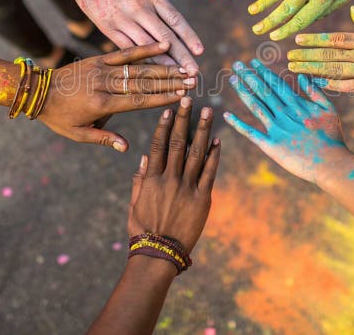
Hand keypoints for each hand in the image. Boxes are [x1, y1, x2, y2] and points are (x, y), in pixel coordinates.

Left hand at [39, 43, 195, 150]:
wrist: (37, 91)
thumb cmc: (58, 117)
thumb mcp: (78, 134)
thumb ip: (104, 138)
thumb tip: (126, 147)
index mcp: (101, 104)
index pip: (138, 101)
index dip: (162, 98)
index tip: (182, 96)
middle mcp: (104, 84)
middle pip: (143, 83)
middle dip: (170, 82)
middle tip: (193, 80)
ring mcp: (102, 69)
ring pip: (138, 68)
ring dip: (163, 67)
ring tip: (184, 68)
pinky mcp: (98, 58)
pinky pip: (124, 52)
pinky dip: (144, 49)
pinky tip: (162, 44)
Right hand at [68, 0, 203, 73]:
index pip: (174, 19)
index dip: (188, 36)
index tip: (200, 51)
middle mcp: (139, 8)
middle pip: (164, 37)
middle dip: (181, 56)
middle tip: (195, 73)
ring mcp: (122, 19)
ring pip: (147, 46)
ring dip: (163, 63)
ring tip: (177, 77)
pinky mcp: (107, 27)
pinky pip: (127, 48)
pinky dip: (140, 60)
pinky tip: (151, 72)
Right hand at [127, 97, 219, 253]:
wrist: (159, 253)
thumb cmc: (143, 230)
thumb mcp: (135, 204)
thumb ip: (140, 180)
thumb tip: (145, 157)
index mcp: (152, 178)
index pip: (159, 144)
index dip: (164, 125)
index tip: (169, 110)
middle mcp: (170, 178)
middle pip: (178, 142)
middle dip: (184, 119)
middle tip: (189, 99)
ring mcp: (187, 188)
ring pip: (196, 153)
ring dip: (203, 130)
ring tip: (208, 112)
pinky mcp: (202, 199)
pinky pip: (210, 172)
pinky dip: (215, 156)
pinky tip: (218, 140)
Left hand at [223, 59, 347, 183]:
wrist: (330, 164)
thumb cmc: (333, 138)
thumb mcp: (329, 110)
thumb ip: (315, 93)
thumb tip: (301, 76)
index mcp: (297, 105)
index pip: (276, 84)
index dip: (263, 72)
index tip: (253, 62)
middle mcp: (284, 113)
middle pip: (263, 90)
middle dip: (249, 76)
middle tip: (236, 65)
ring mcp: (276, 128)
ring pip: (255, 105)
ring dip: (243, 91)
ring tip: (232, 79)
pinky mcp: (271, 145)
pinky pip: (250, 133)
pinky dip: (238, 124)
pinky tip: (226, 115)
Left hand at [288, 6, 353, 93]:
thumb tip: (352, 10)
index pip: (334, 39)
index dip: (314, 40)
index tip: (297, 40)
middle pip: (330, 55)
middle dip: (307, 56)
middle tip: (288, 57)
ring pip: (337, 70)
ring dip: (314, 70)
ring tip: (296, 69)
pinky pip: (353, 87)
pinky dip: (336, 86)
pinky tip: (319, 84)